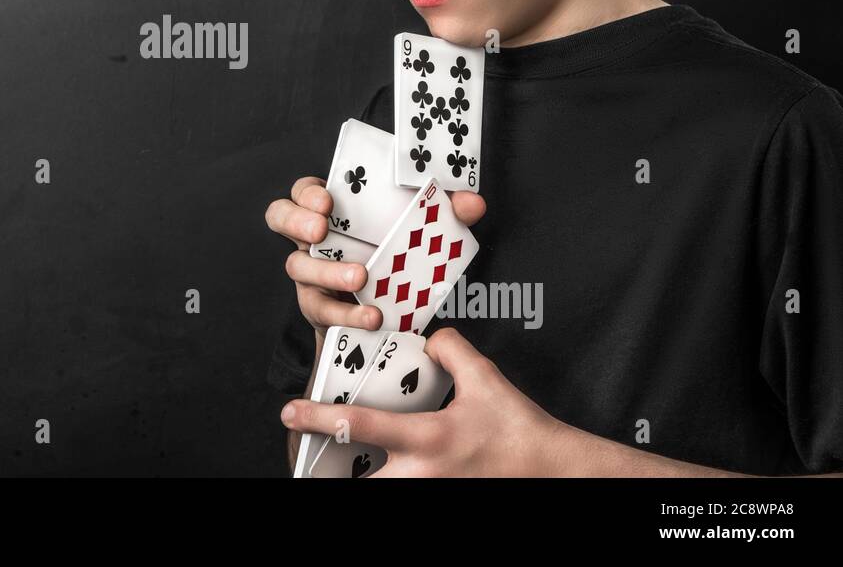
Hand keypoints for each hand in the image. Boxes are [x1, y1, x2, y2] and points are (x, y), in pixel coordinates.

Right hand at [265, 176, 485, 336]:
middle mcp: (312, 238)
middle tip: (320, 228)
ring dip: (328, 272)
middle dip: (297, 220)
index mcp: (330, 208)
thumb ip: (445, 210)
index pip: (303, 190)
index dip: (308, 193)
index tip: (328, 201)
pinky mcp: (321, 310)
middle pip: (281, 217)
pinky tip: (372, 317)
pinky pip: (324, 311)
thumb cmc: (399, 253)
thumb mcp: (422, 227)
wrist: (390, 313)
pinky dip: (348, 314)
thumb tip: (472, 203)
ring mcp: (311, 274)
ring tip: (361, 278)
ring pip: (299, 267)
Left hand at [279, 326, 571, 475]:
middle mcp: (422, 475)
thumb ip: (450, 350)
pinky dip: (384, 482)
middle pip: (355, 482)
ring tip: (332, 466)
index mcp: (429, 438)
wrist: (553, 471)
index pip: (360, 426)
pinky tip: (372, 470)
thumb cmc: (518, 429)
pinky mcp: (439, 502)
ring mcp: (430, 495)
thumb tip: (425, 339)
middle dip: (324, 471)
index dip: (319, 417)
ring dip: (354, 480)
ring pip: (376, 494)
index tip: (289, 411)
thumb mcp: (485, 378)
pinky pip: (401, 495)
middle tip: (301, 456)